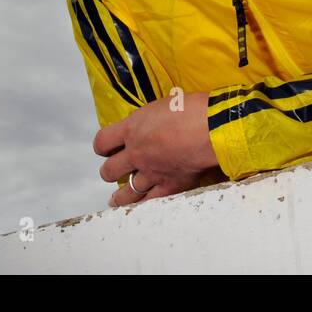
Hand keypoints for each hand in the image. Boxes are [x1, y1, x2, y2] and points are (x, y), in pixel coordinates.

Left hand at [94, 90, 223, 207]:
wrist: (210, 127)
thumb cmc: (190, 109)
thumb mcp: (161, 106)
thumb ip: (149, 119)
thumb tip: (151, 123)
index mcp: (132, 129)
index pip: (102, 141)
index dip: (102, 147)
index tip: (105, 149)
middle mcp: (136, 152)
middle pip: (110, 170)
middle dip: (110, 171)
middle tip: (112, 172)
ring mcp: (151, 171)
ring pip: (127, 191)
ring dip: (121, 196)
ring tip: (117, 200)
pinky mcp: (168, 185)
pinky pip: (151, 200)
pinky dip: (144, 204)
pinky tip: (140, 206)